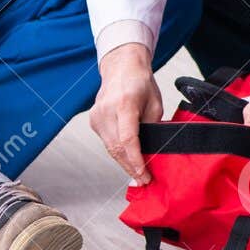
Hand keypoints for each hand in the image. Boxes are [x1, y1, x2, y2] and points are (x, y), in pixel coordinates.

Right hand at [89, 43, 162, 184]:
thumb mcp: (155, 104)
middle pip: (117, 148)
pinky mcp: (94, 121)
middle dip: (131, 168)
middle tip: (144, 181)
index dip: (136, 161)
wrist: (121, 68)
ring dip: (124, 163)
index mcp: (124, 104)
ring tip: (138, 175)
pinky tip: (128, 160)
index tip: (144, 175)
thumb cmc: (140, 83)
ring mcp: (97, 116)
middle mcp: (106, 110)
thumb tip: (151, 152)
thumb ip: (152, 127)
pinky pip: (106, 142)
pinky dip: (118, 153)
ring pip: (110, 148)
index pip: (127, 139)